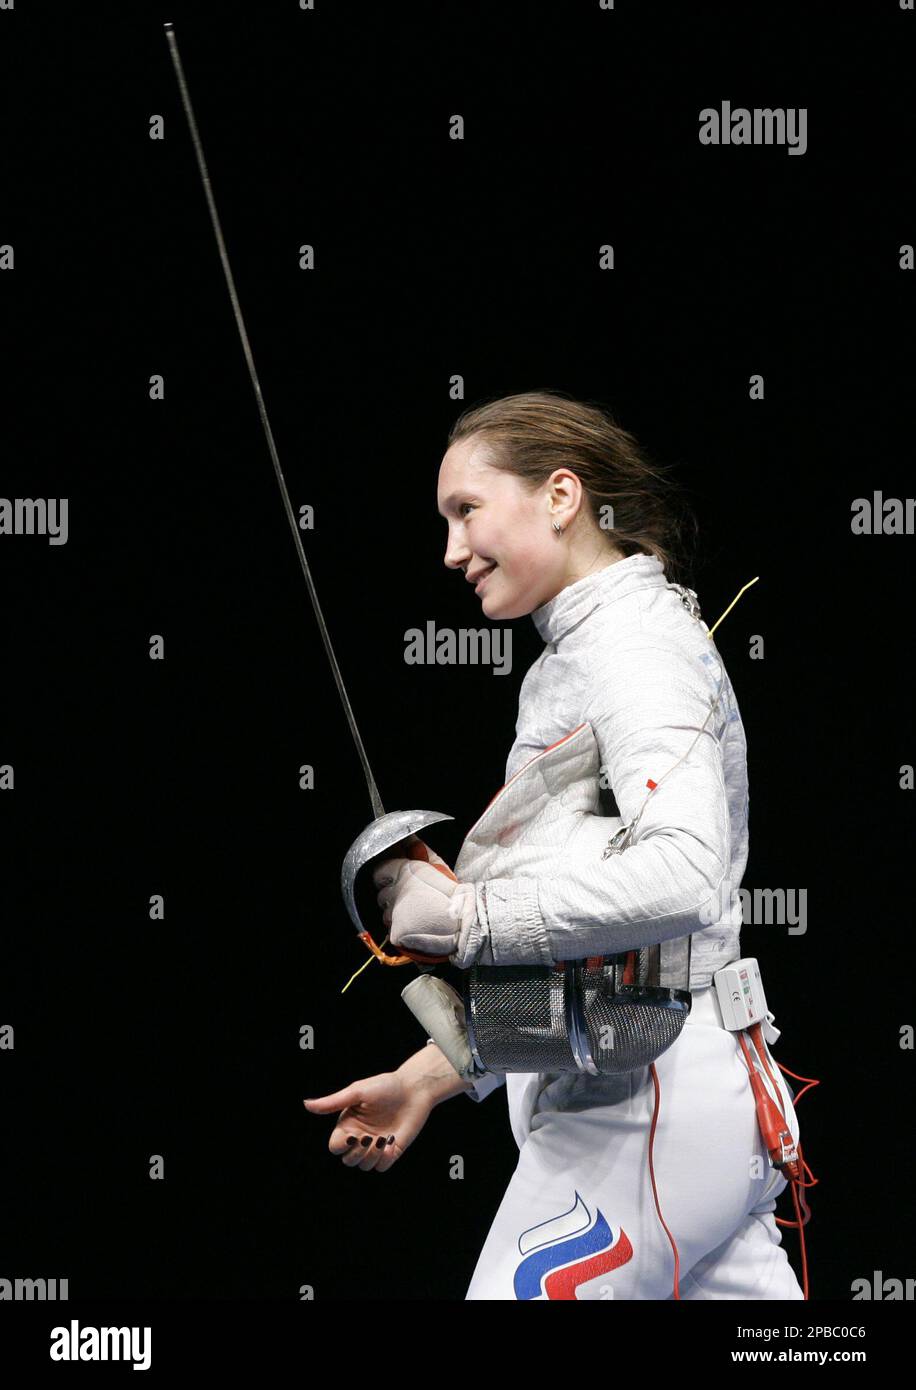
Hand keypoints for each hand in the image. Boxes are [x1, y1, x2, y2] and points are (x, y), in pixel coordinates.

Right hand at [303, 1070, 432, 1171]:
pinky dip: (385, 1159)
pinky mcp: (392, 1151)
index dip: (341, 1146)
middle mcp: (360, 1137)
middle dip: (357, 1153)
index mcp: (348, 1125)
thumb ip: (333, 1102)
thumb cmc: (385, 1086)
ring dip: (372, 1156)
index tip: (353, 1135)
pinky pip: (382, 1167)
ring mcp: (376, 1145)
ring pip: (364, 1165)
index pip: (335, 1147)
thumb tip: (305, 1104)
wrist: (414, 1089)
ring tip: (384, 1138)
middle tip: (370, 1137)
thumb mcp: (357, 1091)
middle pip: (348, 1160)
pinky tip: (392, 1142)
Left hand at [373, 842, 476, 957]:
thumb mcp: (438, 867)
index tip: (397, 881)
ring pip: (386, 913)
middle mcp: (396, 892)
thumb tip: (409, 840)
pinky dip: (402, 931)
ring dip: (397, 914)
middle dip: (393, 897)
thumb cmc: (456, 897)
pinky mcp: (396, 932)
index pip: (379, 871)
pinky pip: (392, 930)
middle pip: (382, 894)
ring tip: (418, 915)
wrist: (465, 924)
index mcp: (404, 872)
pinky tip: (417, 928)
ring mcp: (394, 914)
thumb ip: (420, 851)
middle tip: (413, 901)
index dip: (388, 877)